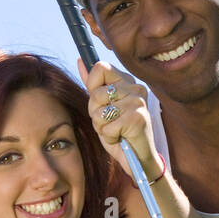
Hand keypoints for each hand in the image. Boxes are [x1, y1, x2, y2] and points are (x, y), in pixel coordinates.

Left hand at [77, 57, 159, 176]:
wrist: (138, 157)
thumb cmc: (119, 132)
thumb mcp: (102, 106)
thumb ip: (93, 84)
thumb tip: (80, 60)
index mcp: (127, 81)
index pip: (100, 67)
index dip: (92, 87)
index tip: (102, 102)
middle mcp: (135, 88)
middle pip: (95, 94)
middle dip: (95, 113)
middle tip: (110, 122)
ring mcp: (138, 102)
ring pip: (99, 112)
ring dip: (102, 127)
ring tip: (116, 131)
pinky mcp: (138, 119)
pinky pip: (107, 128)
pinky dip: (109, 138)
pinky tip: (121, 138)